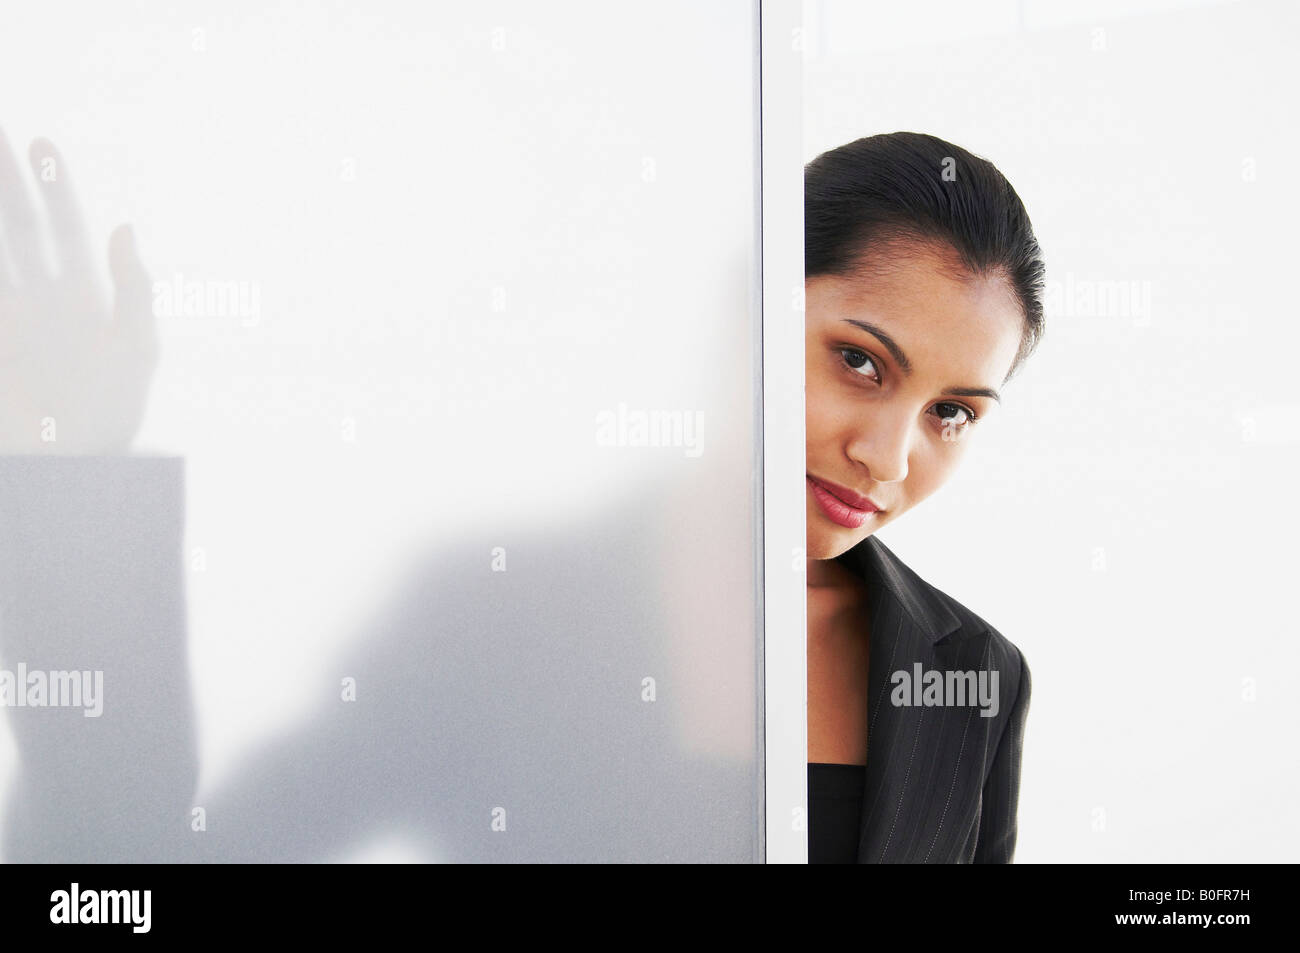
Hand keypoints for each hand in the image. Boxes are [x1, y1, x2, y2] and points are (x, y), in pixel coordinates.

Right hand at [0, 128, 157, 453]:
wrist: (75, 464)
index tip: (41, 142)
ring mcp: (8, 315)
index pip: (66, 228)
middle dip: (5, 180)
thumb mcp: (138, 350)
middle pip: (17, 226)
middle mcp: (40, 296)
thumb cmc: (115, 411)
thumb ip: (135, 289)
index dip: (55, 186)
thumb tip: (124, 227)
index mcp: (83, 294)